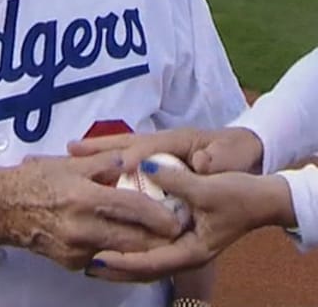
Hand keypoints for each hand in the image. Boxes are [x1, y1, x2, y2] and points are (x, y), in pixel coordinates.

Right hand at [4, 152, 186, 271]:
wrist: (2, 208)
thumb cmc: (37, 180)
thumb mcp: (71, 163)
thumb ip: (105, 161)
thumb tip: (135, 158)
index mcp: (84, 197)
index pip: (131, 208)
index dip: (158, 215)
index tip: (178, 218)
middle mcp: (82, 227)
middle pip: (133, 239)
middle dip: (159, 239)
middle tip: (180, 231)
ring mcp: (76, 249)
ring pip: (121, 252)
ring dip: (143, 248)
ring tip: (162, 238)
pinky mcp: (72, 262)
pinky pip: (105, 257)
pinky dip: (120, 251)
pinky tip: (133, 242)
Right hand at [67, 127, 264, 175]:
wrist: (249, 149)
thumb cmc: (239, 154)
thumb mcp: (233, 159)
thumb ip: (217, 162)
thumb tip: (202, 163)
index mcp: (179, 141)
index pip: (147, 147)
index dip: (127, 156)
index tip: (105, 165)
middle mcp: (164, 142)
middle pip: (125, 143)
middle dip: (98, 148)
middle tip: (68, 150)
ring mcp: (159, 149)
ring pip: (122, 150)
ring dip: (97, 154)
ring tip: (69, 158)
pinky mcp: (156, 159)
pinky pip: (127, 162)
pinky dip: (106, 164)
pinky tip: (90, 176)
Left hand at [85, 162, 294, 282]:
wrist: (267, 199)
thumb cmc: (241, 195)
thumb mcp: (208, 187)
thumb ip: (175, 179)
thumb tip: (142, 166)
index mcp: (191, 251)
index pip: (149, 263)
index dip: (121, 262)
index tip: (95, 259)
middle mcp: (186, 255)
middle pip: (143, 269)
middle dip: (115, 267)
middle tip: (84, 262)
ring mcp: (186, 248)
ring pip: (147, 261)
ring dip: (122, 259)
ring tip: (92, 254)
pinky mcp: (185, 237)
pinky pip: (154, 248)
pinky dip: (135, 246)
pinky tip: (118, 236)